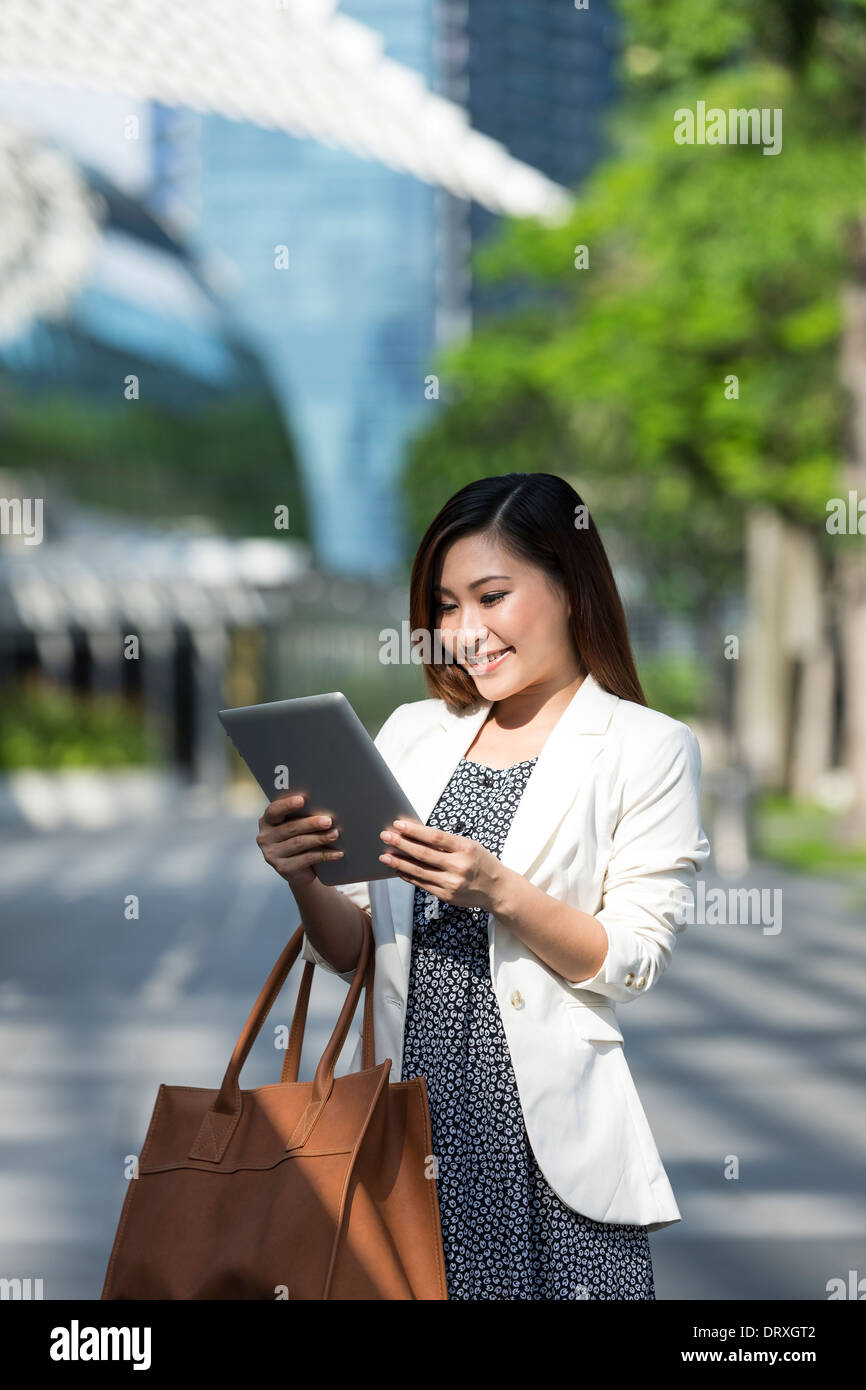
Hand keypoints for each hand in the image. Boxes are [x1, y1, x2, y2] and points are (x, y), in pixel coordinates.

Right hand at [256, 793, 342, 887]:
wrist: (302, 869)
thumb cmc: (302, 837)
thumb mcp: (299, 825)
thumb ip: (303, 815)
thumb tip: (324, 806)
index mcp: (267, 821)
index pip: (274, 811)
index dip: (287, 804)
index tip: (302, 799)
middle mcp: (265, 837)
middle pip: (290, 828)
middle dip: (311, 823)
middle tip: (328, 820)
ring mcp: (272, 854)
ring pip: (299, 843)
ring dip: (320, 838)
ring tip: (335, 834)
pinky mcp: (283, 868)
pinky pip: (306, 859)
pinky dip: (324, 855)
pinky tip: (337, 853)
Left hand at [379, 818, 509, 913]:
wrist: (497, 890)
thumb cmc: (482, 863)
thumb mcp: (470, 846)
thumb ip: (447, 842)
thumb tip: (417, 834)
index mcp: (465, 849)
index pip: (435, 837)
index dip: (414, 830)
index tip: (399, 824)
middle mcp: (458, 866)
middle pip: (423, 854)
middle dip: (401, 844)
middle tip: (385, 836)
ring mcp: (451, 883)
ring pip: (419, 871)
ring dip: (399, 862)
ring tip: (385, 856)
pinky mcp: (446, 895)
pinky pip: (422, 884)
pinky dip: (408, 876)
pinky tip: (398, 869)